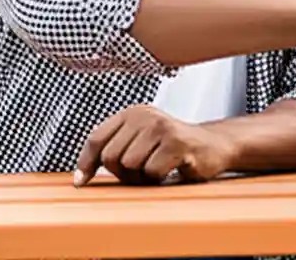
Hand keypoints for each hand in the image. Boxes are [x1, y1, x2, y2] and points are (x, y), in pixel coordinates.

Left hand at [73, 105, 229, 186]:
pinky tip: (171, 169)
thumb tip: (80, 178)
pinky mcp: (177, 142)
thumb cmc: (173, 148)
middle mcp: (145, 116)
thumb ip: (115, 149)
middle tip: (141, 173)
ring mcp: (161, 127)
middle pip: (110, 157)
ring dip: (142, 177)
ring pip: (130, 165)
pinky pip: (152, 171)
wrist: (215, 145)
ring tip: (158, 169)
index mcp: (132, 113)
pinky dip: (159, 178)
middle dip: (122, 173)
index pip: (96, 139)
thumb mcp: (141, 140)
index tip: (82, 182)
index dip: (85, 163)